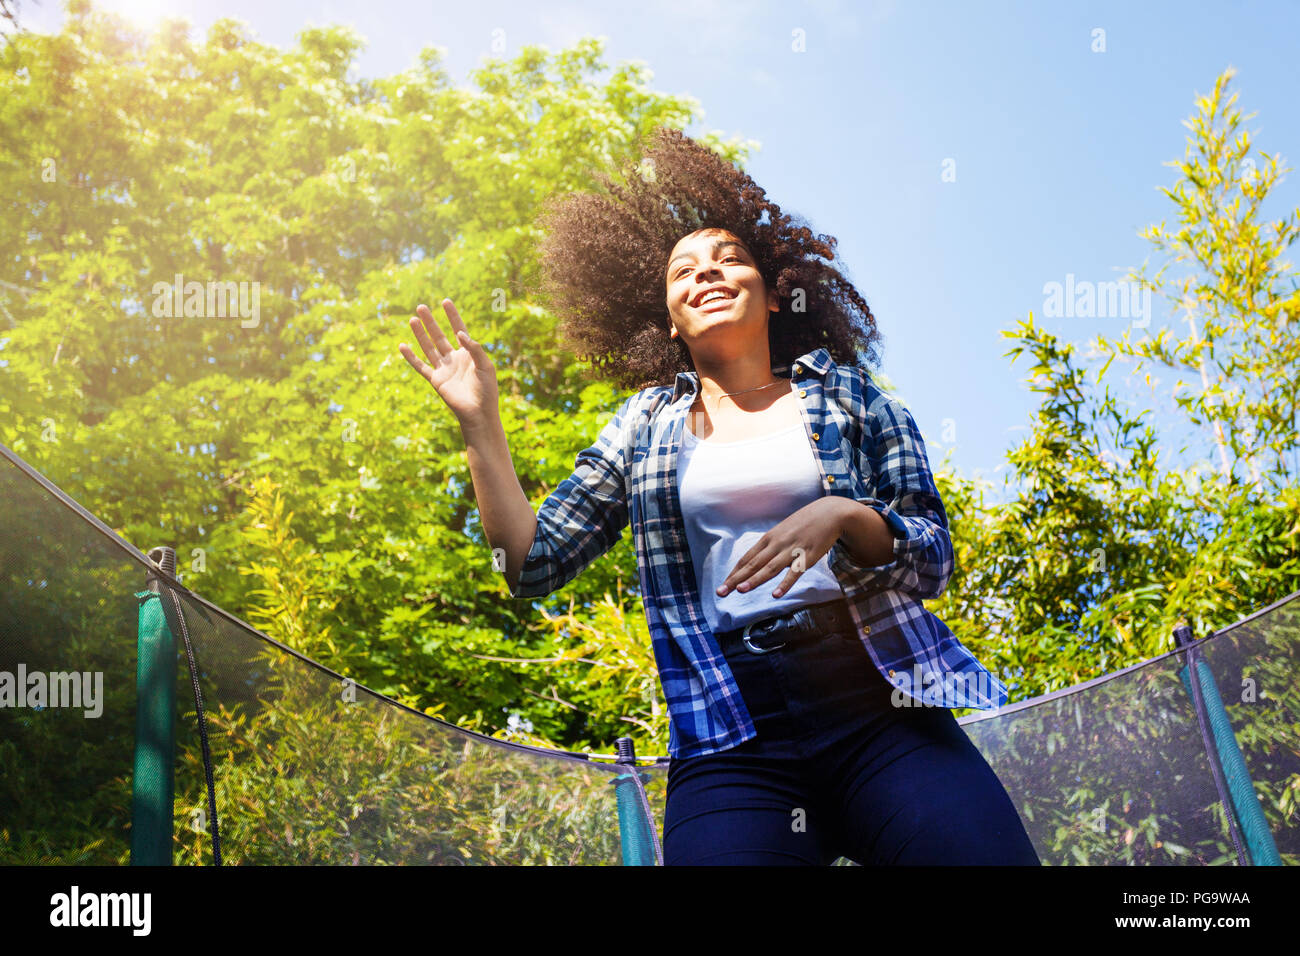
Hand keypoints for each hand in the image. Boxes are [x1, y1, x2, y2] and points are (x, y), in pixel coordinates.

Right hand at [398, 299, 498, 427]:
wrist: (478, 413)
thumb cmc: (487, 390)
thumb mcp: (485, 366)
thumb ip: (474, 348)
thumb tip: (460, 333)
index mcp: (468, 354)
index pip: (459, 329)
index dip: (453, 316)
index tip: (445, 301)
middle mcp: (454, 359)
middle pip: (440, 336)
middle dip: (431, 322)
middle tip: (421, 306)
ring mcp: (444, 369)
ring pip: (429, 347)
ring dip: (420, 334)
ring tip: (412, 319)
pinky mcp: (436, 380)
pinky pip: (421, 366)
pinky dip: (411, 357)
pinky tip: (402, 346)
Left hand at [717, 497, 848, 598]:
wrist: (830, 513)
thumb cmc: (805, 522)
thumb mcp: (783, 530)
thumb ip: (770, 545)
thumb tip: (756, 559)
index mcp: (769, 538)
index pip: (747, 558)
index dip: (734, 573)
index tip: (723, 586)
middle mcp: (777, 544)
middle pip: (753, 564)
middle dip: (736, 579)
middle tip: (721, 592)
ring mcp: (792, 550)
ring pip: (770, 568)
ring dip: (754, 580)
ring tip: (740, 591)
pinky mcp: (808, 557)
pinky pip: (794, 573)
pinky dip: (785, 584)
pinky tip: (776, 594)